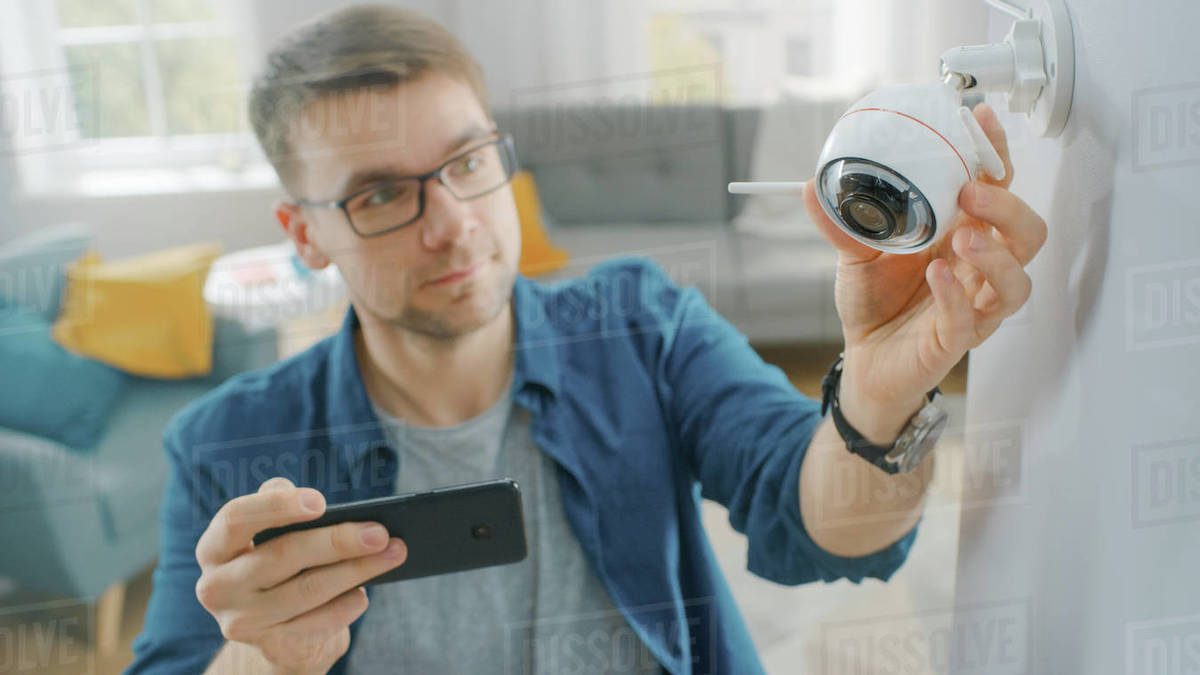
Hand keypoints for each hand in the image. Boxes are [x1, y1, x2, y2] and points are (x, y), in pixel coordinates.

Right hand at [194, 477, 406, 673]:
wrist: (272, 633)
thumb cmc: (277, 565)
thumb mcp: (269, 535)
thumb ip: (279, 507)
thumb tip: (306, 496)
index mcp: (214, 548)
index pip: (236, 518)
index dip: (277, 507)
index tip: (322, 501)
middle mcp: (217, 587)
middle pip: (284, 555)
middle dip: (338, 541)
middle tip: (381, 532)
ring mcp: (242, 621)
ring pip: (307, 590)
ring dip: (357, 571)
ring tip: (392, 553)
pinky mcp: (269, 646)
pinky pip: (317, 622)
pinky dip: (345, 606)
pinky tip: (365, 593)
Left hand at [802, 103, 1046, 440]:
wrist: (862, 362)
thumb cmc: (874, 305)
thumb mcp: (855, 255)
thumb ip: (841, 222)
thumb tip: (812, 186)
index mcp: (963, 237)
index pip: (997, 191)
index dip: (996, 155)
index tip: (979, 119)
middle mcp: (980, 270)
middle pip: (1027, 233)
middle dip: (1008, 208)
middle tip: (971, 192)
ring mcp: (975, 307)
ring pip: (1017, 281)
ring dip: (998, 255)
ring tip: (965, 236)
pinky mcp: (955, 341)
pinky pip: (970, 320)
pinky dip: (957, 297)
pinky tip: (939, 276)